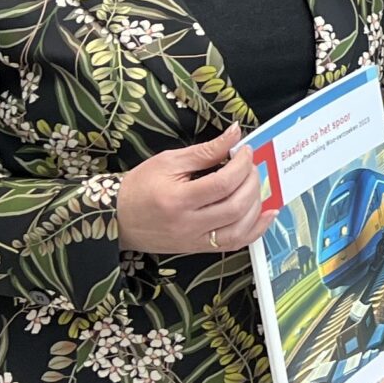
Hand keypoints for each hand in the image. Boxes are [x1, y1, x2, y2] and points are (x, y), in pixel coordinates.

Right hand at [116, 125, 278, 256]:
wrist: (116, 219)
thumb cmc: (139, 187)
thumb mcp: (168, 161)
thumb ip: (205, 151)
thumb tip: (235, 133)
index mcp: (177, 200)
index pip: (223, 183)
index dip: (242, 165)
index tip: (245, 150)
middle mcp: (188, 224)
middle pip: (235, 206)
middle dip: (251, 182)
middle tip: (251, 166)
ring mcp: (195, 241)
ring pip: (240, 229)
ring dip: (257, 204)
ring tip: (255, 184)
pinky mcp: (199, 249)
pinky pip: (235, 244)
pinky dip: (256, 229)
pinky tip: (267, 213)